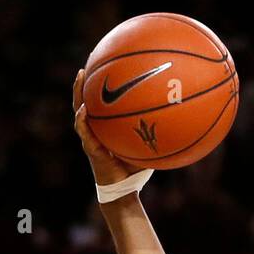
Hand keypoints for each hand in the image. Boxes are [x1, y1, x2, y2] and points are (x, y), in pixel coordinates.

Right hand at [72, 69, 144, 185]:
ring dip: (78, 92)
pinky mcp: (90, 148)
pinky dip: (82, 119)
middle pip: (85, 100)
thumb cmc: (135, 170)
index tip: (101, 67)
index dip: (99, 87)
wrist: (124, 189)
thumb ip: (155, 135)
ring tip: (80, 75)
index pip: (100, 103)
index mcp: (105, 127)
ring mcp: (90, 137)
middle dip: (84, 82)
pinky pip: (83, 130)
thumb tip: (176, 121)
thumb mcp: (146, 149)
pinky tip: (84, 109)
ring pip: (79, 109)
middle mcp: (96, 129)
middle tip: (87, 64)